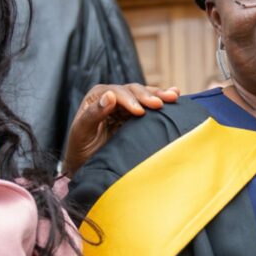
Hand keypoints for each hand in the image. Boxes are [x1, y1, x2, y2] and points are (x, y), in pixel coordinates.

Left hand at [61, 83, 178, 176]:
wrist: (87, 164)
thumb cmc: (80, 149)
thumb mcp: (81, 132)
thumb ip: (93, 114)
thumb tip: (110, 96)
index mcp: (97, 97)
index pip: (116, 92)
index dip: (129, 100)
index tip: (140, 112)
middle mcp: (112, 96)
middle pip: (133, 91)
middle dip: (147, 96)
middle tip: (160, 104)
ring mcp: (125, 105)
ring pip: (144, 94)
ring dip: (159, 95)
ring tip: (174, 96)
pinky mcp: (136, 115)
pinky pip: (149, 104)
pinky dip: (162, 99)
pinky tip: (175, 95)